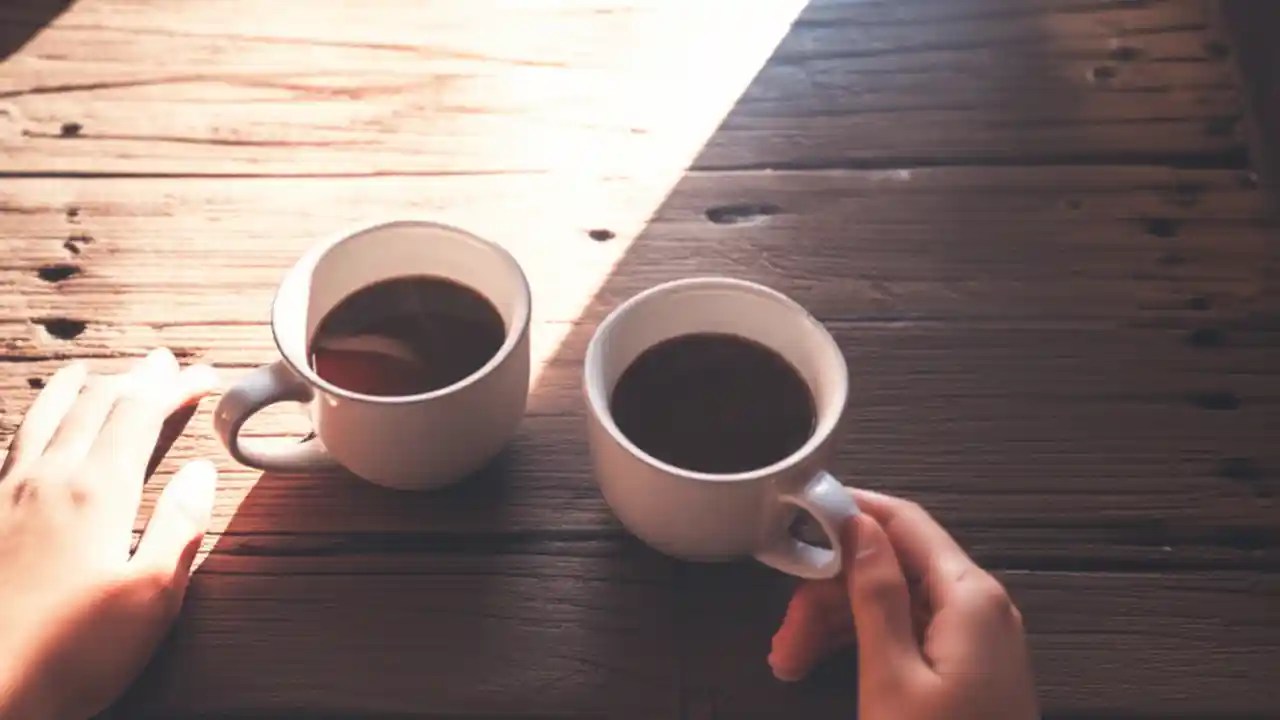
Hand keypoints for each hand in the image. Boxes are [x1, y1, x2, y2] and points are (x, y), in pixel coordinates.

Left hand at [0, 350, 218, 719]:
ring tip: (90, 371)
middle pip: (94, 404)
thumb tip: (200, 470)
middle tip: (163, 364)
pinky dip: (32, 420)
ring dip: (76, 387)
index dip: (175, 386)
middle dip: (134, 377)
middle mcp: (48, 479)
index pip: (140, 412)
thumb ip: (180, 524)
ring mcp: (6, 495)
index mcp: (97, 491)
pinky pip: (10, 447)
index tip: (204, 375)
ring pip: (43, 417)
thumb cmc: (71, 654)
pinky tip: (34, 429)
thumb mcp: (151, 596)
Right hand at [769, 490, 1038, 719]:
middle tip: (786, 632)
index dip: (849, 510)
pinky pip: (907, 633)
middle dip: (829, 591)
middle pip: (890, 566)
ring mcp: (975, 638)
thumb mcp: (892, 677)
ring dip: (836, 624)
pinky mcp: (966, 667)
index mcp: (969, 597)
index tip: (798, 515)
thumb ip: (875, 594)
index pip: (904, 521)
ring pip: (891, 602)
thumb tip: (859, 526)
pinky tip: (822, 665)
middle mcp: (979, 607)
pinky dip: (863, 644)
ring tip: (791, 661)